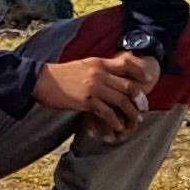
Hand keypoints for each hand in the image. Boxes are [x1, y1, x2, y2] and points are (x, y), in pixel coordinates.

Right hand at [33, 51, 154, 139]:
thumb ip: (98, 69)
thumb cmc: (60, 75)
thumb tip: (110, 76)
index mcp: (99, 63)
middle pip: (128, 86)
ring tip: (135, 121)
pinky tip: (118, 127)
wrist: (41, 80)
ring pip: (121, 100)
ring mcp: (94, 87)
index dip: (140, 71)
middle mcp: (99, 73)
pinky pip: (107, 112)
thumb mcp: (82, 65)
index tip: (148, 79)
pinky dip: (115, 121)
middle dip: (139, 99)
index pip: (127, 63)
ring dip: (131, 112)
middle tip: (143, 108)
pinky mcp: (86, 100)